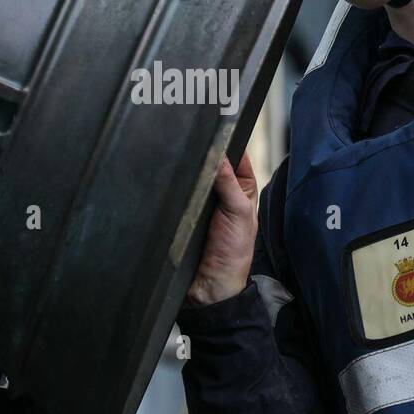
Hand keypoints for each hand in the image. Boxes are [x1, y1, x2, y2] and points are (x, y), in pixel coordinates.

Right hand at [186, 154, 258, 306]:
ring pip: (193, 176)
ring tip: (181, 162)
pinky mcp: (183, 209)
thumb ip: (229, 183)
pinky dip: (175, 186)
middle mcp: (222, 191)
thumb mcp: (239, 213)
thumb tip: (218, 155)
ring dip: (189, 171)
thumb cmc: (233, 254)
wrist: (208, 285)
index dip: (227, 142)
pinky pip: (178, 191)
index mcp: (242, 188)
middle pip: (212, 163)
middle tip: (195, 144)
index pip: (236, 156)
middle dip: (204, 155)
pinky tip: (171, 180)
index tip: (216, 129)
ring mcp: (201, 200)